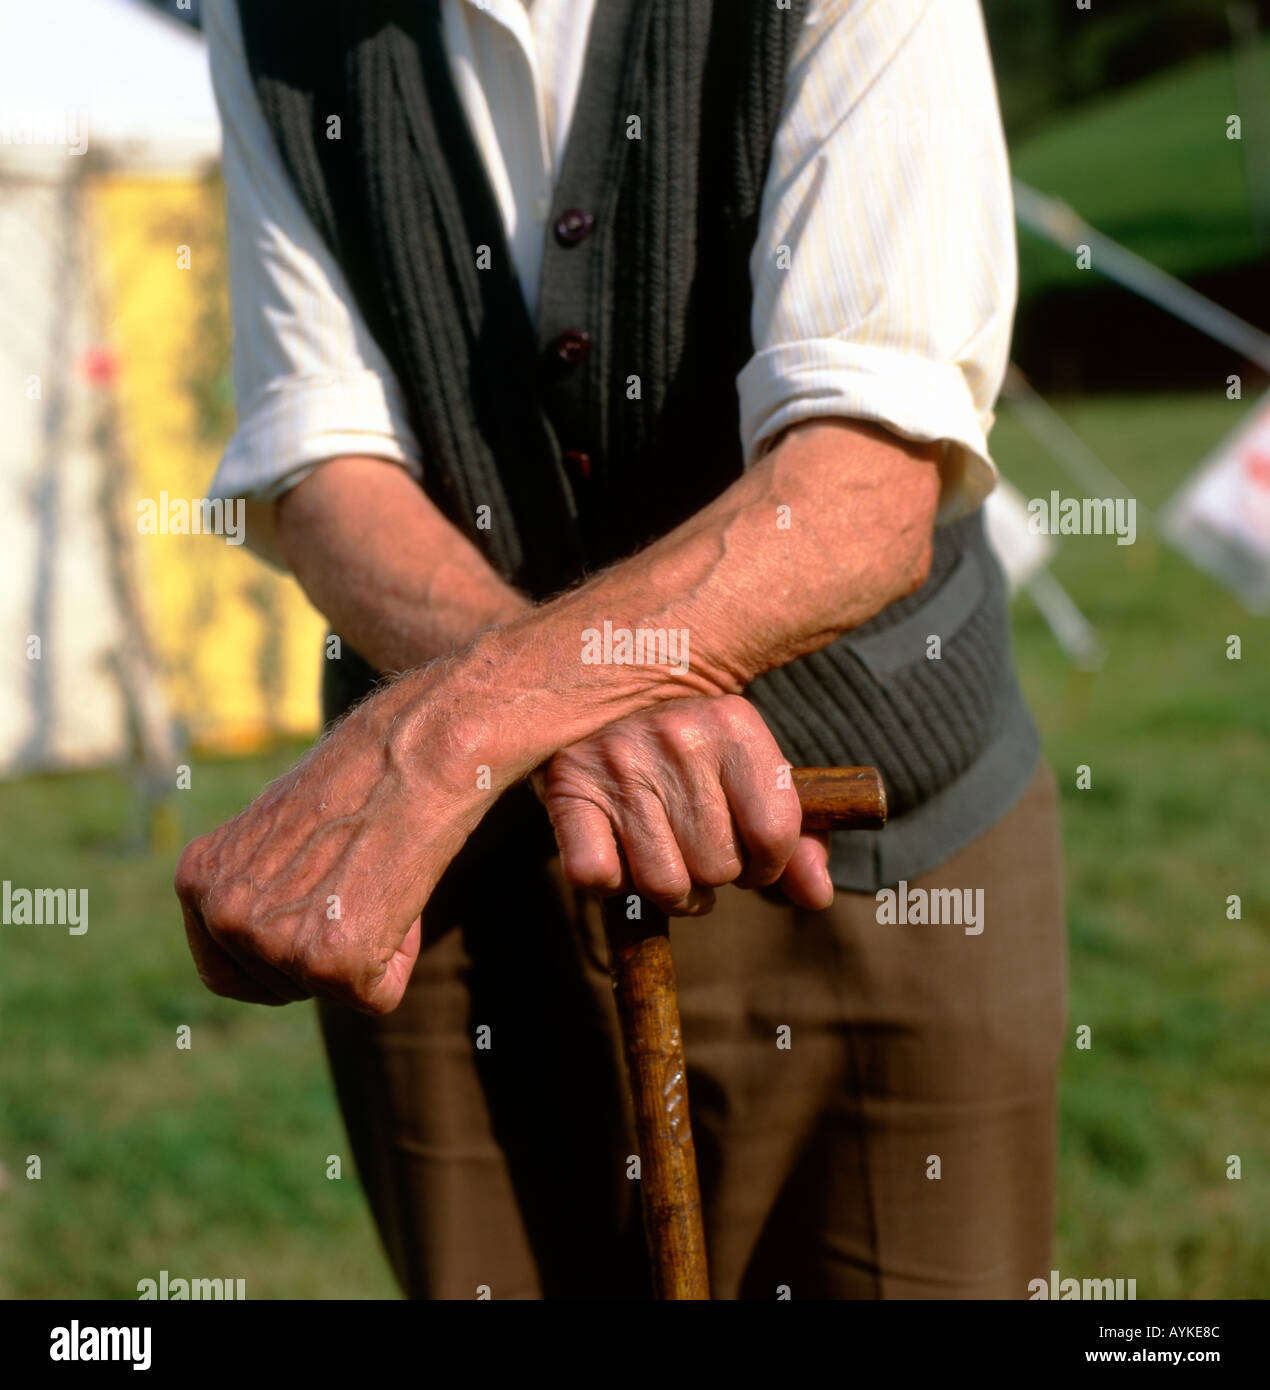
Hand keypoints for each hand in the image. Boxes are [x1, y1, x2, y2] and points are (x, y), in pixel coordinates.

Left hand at [174, 671, 487, 1012]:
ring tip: (379, 881)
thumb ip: (256, 885)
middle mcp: (223, 915)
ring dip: (367, 951)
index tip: (311, 933)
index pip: (222, 970)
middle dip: (323, 957)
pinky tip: (400, 899)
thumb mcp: (273, 831)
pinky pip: (376, 994)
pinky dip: (401, 958)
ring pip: (327, 992)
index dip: (276, 963)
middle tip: (358, 890)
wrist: (410, 759)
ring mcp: (273, 942)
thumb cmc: (358, 783)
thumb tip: (268, 937)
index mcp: (197, 880)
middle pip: (276, 987)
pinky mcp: (331, 963)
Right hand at [538, 694, 833, 915]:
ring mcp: (619, 761)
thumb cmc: (691, 754)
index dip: (768, 866)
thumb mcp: (749, 775)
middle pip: (719, 867)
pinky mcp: (569, 787)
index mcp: (733, 723)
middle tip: (698, 850)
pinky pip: (598, 876)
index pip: (775, 834)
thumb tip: (817, 897)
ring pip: (664, 884)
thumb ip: (796, 838)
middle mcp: (677, 736)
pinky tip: (621, 856)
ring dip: (670, 893)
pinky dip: (611, 883)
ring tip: (669, 863)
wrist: (605, 692)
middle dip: (714, 877)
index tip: (752, 859)